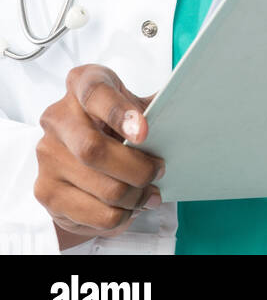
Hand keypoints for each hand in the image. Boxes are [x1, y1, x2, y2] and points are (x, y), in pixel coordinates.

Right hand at [35, 65, 162, 248]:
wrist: (82, 151)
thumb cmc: (116, 122)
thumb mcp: (134, 104)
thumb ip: (154, 106)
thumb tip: (187, 110)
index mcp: (81, 83)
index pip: (95, 93)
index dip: (119, 113)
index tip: (144, 133)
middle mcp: (57, 116)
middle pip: (93, 149)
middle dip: (136, 168)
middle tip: (158, 171)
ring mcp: (47, 155)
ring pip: (99, 186)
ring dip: (134, 196)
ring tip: (150, 195)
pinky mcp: (46, 190)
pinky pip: (92, 213)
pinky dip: (120, 216)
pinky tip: (130, 207)